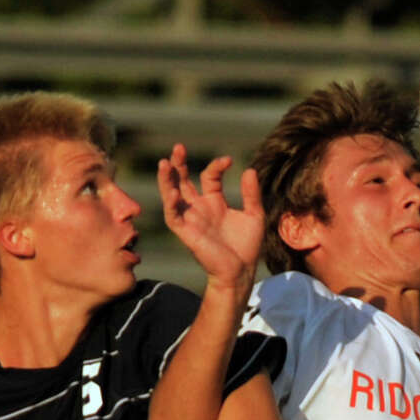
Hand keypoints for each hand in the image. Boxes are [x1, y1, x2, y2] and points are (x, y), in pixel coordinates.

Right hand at [157, 144, 263, 293]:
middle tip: (178, 147)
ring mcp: (191, 220)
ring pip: (171, 196)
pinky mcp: (186, 232)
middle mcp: (199, 209)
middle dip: (179, 165)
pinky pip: (173, 216)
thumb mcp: (254, 215)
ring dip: (166, 180)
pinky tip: (173, 190)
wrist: (241, 271)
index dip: (216, 166)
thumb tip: (249, 169)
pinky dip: (171, 203)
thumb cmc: (247, 247)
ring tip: (165, 163)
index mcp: (214, 203)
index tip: (229, 160)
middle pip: (183, 182)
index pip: (209, 177)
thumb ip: (251, 194)